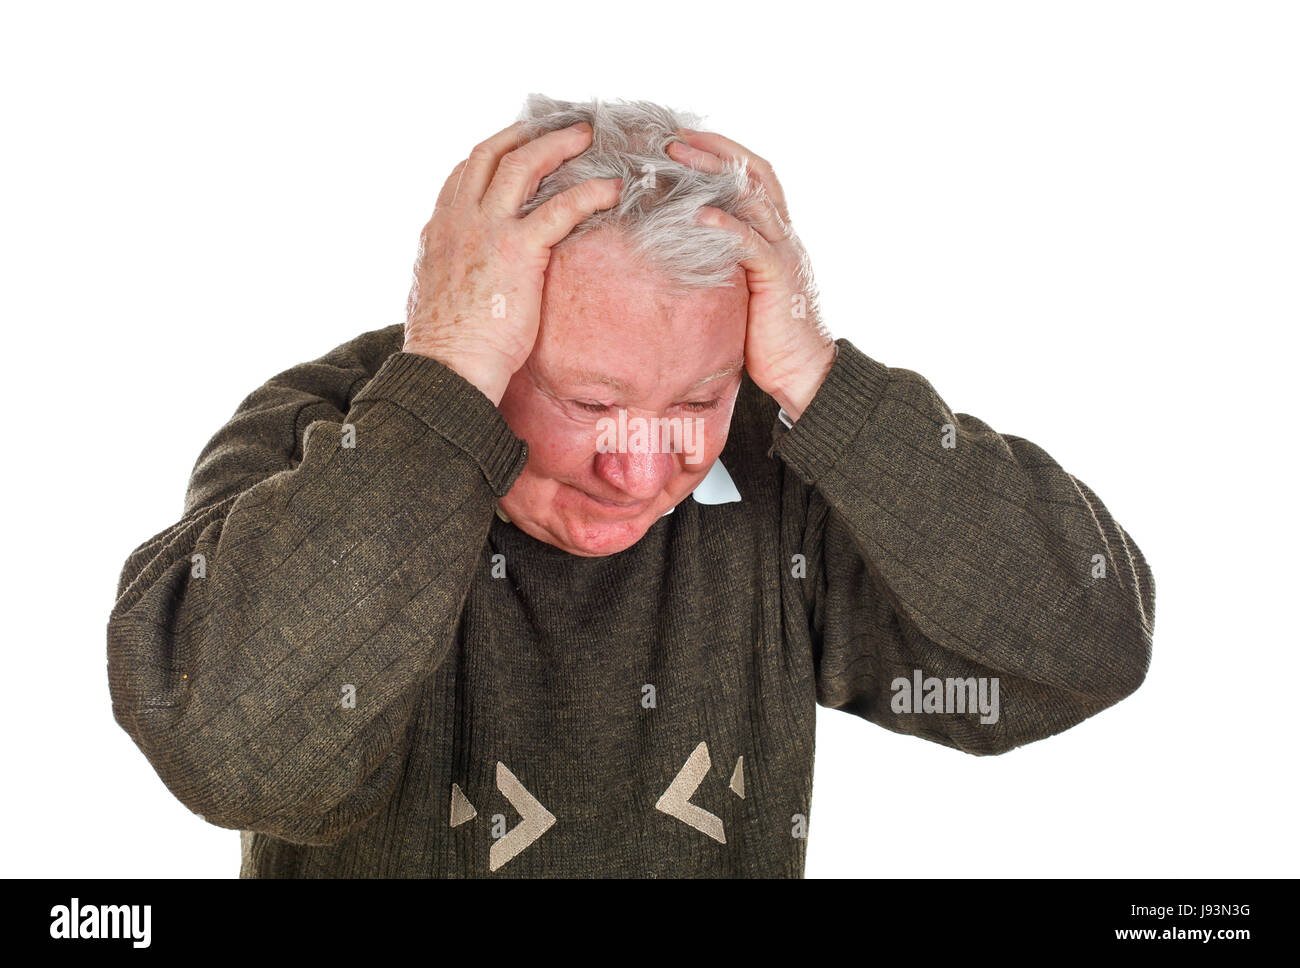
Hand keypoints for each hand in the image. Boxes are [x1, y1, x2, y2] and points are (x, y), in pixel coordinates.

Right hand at [403, 120, 623, 404]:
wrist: (448, 369)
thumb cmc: (448, 345)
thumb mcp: (439, 292)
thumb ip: (452, 266)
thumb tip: (466, 267)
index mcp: (438, 228)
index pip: (465, 171)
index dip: (497, 149)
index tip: (522, 141)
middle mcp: (458, 219)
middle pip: (492, 153)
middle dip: (529, 133)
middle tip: (562, 127)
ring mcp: (485, 230)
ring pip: (523, 164)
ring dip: (559, 145)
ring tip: (588, 138)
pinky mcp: (517, 251)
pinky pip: (560, 208)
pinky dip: (589, 192)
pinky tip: (612, 189)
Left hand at [667, 130, 834, 419]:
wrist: (803, 372)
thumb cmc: (769, 336)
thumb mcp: (744, 288)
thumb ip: (727, 261)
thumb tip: (688, 249)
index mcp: (777, 233)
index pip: (754, 177)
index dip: (722, 152)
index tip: (685, 139)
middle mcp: (784, 234)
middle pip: (754, 173)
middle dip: (714, 150)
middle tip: (672, 138)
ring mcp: (785, 252)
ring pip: (752, 197)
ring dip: (712, 173)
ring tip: (676, 159)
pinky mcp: (778, 277)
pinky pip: (752, 243)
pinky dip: (725, 226)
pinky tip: (698, 216)